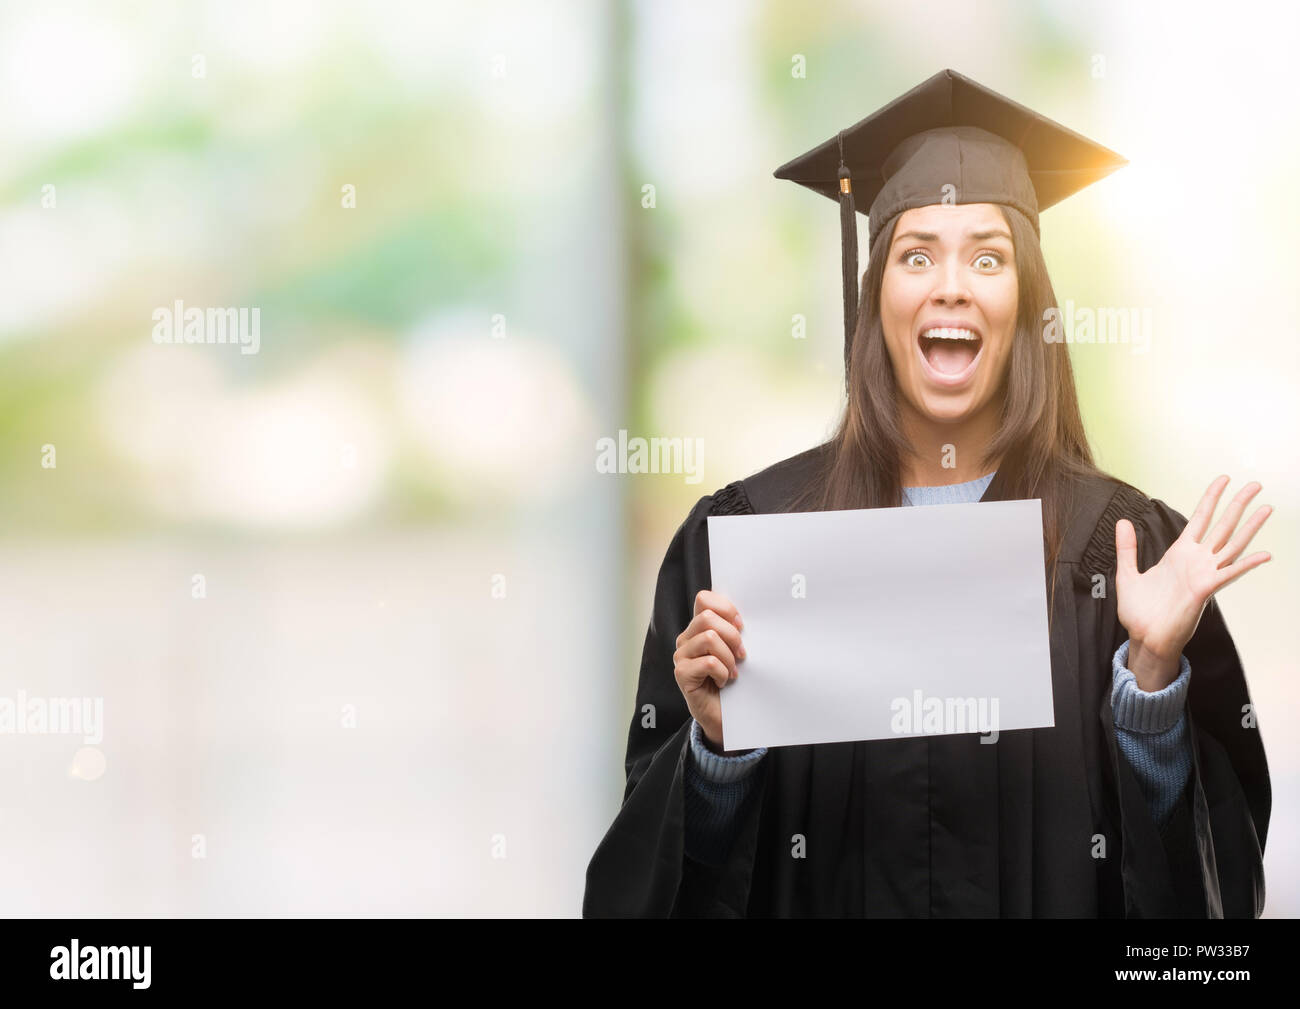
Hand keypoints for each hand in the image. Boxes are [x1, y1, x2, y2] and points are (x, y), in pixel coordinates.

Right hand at [673, 589, 745, 750]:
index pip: (704, 599)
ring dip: (728, 658)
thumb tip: (742, 618)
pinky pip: (708, 662)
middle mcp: (686, 638)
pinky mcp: (682, 674)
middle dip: (732, 636)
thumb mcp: (736, 650)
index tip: (741, 626)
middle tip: (741, 655)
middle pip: (708, 617)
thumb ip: (734, 630)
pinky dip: (723, 673)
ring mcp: (681, 656)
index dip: (726, 609)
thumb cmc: (733, 681)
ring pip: (709, 638)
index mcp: (698, 627)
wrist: (726, 716)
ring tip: (732, 672)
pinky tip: (724, 682)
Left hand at [1115, 475, 1272, 690]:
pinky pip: (1229, 574)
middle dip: (1238, 504)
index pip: (1199, 519)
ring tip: (1266, 508)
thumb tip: (1122, 521)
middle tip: (1255, 484)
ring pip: (1231, 545)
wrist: (1143, 638)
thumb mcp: (1127, 574)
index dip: (1211, 498)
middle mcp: (1196, 561)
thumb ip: (1127, 548)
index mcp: (1179, 554)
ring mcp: (1203, 574)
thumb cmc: (1139, 612)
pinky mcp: (1205, 590)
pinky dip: (1246, 564)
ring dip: (1250, 527)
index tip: (1223, 479)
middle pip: (1222, 526)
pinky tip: (1263, 554)